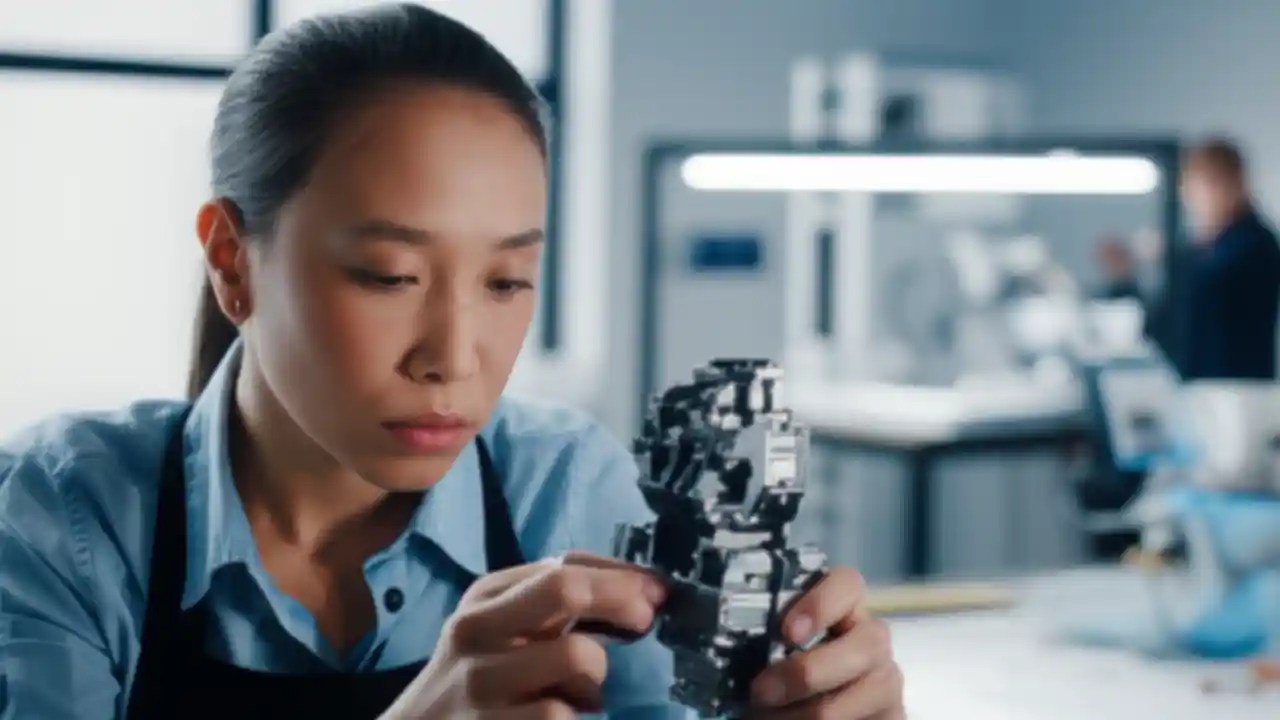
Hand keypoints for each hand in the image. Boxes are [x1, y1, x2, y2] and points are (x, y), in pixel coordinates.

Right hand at [380, 554, 666, 718]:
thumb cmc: (478, 678)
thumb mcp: (500, 628)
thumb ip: (555, 602)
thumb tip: (644, 589)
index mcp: (485, 597)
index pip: (564, 566)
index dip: (620, 577)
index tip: (656, 593)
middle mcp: (476, 631)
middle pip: (566, 589)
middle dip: (619, 601)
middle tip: (644, 624)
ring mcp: (481, 683)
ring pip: (578, 656)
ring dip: (596, 680)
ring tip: (580, 696)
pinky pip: (565, 714)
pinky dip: (577, 719)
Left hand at [750, 568, 903, 718]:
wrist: (808, 712)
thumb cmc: (777, 677)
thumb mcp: (767, 653)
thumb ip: (760, 639)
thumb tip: (724, 635)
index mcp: (841, 609)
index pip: (848, 584)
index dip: (821, 604)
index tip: (787, 633)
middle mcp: (871, 638)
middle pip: (867, 642)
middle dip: (808, 672)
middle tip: (760, 692)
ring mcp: (887, 677)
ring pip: (872, 689)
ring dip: (812, 711)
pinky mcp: (894, 713)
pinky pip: (873, 719)